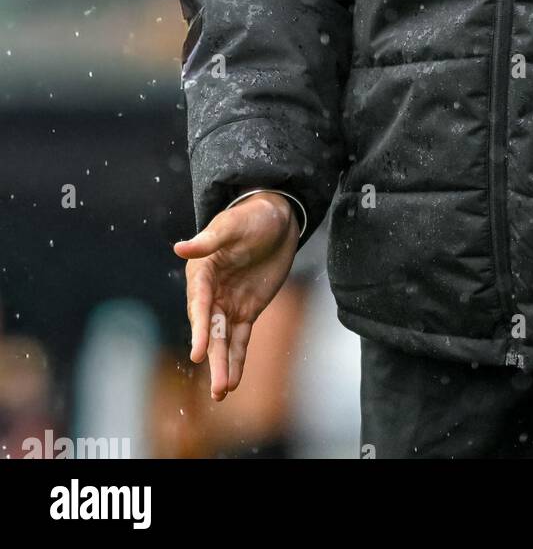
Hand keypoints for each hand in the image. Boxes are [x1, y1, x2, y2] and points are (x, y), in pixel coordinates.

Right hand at [172, 192, 298, 400]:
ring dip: (222, 365)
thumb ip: (209, 241)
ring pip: (223, 340)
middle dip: (213, 357)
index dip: (200, 329)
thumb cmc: (250, 217)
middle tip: (216, 386)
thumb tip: (180, 247)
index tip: (199, 353)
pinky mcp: (246, 311)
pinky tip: (233, 381)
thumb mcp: (232, 225)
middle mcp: (211, 293)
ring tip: (221, 392)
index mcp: (202, 273)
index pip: (200, 305)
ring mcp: (229, 304)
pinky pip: (240, 339)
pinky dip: (237, 359)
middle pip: (210, 330)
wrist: (275, 219)